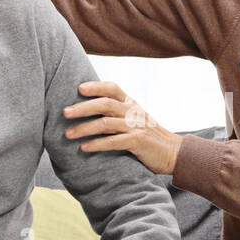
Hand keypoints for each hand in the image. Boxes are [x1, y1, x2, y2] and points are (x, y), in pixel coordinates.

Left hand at [63, 80, 182, 174]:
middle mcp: (133, 112)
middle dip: (82, 108)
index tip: (78, 88)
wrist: (174, 153)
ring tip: (68, 134)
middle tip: (64, 113)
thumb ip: (118, 113)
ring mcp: (136, 127)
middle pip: (105, 104)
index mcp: (131, 104)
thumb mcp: (135, 119)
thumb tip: (89, 110)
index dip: (96, 86)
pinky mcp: (138, 142)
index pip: (113, 88)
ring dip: (84, 128)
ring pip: (106, 123)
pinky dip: (97, 144)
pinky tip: (84, 148)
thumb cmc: (150, 137)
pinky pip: (113, 142)